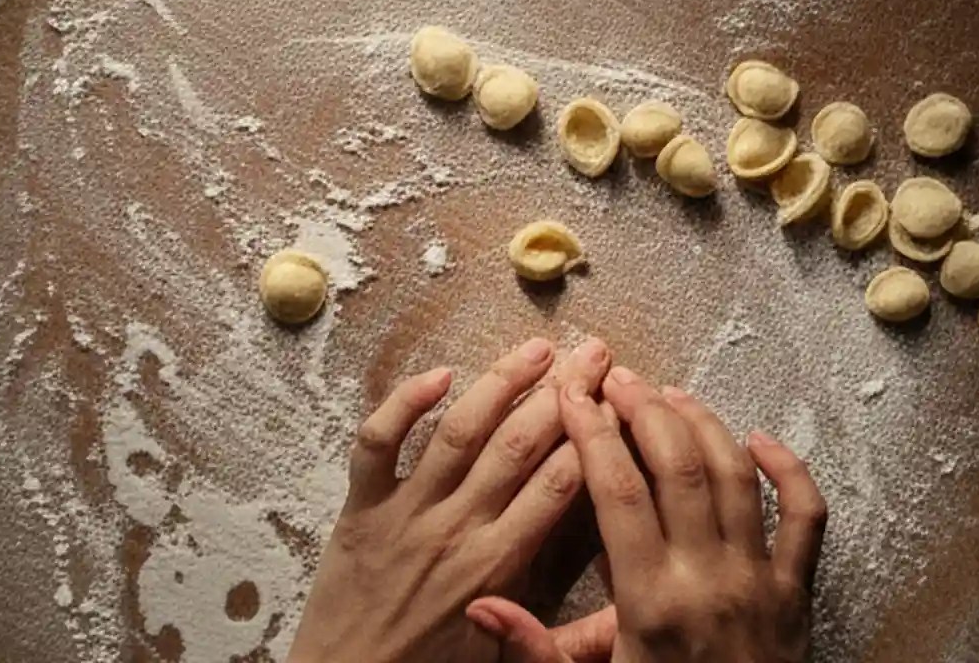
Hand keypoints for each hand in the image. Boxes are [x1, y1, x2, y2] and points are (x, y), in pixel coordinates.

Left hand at [287, 337, 611, 662]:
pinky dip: (404, 402)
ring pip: (460, 431)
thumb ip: (560, 631)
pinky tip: (440, 373)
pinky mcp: (360, 507)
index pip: (560, 484)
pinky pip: (377, 442)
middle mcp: (457, 528)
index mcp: (498, 565)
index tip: (618, 403)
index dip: (593, 437)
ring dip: (501, 382)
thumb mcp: (506, 662)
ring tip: (537, 348)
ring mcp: (405, 512)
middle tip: (594, 355)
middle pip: (520, 444)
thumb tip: (618, 608)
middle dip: (563, 393)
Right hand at [470, 367, 826, 662]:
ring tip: (669, 395)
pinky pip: (807, 516)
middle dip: (644, 411)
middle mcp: (708, 579)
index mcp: (650, 602)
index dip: (593, 434)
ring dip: (703, 424)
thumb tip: (480, 603)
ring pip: (736, 476)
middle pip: (679, 467)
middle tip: (618, 379)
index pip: (618, 491)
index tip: (572, 397)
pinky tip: (759, 438)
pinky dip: (789, 470)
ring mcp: (760, 580)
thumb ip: (535, 649)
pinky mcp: (797, 591)